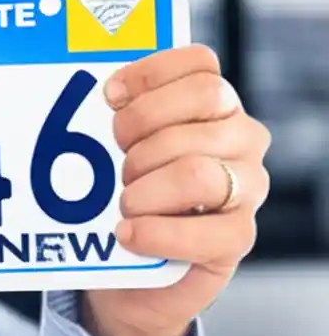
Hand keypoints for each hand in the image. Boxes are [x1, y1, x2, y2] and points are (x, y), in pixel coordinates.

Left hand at [83, 45, 269, 335]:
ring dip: (145, 187)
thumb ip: (113, 116)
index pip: (200, 64)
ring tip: (122, 203)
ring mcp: (246, 186)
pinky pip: (205, 230)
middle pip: (201, 103)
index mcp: (213, 105)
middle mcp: (240, 138)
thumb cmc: (119, 195)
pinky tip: (127, 234)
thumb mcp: (111, 147)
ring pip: (198, 169)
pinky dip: (155, 233)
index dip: (149, 75)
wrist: (125, 272)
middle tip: (114, 160)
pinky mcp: (237, 237)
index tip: (108, 98)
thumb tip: (88, 94)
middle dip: (138, 129)